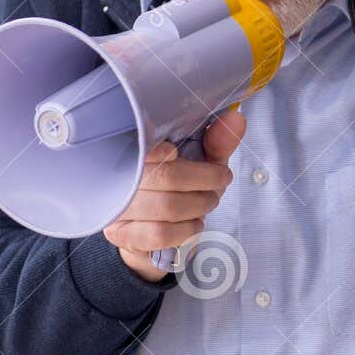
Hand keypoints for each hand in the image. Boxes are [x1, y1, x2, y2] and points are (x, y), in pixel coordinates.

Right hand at [104, 108, 246, 282]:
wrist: (155, 227)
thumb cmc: (178, 187)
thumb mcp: (201, 160)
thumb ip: (217, 141)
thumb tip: (236, 119)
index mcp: (131, 149)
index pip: (138, 144)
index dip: (157, 149)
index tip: (174, 151)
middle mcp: (119, 177)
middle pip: (164, 176)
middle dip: (203, 180)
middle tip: (219, 181)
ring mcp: (117, 208)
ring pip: (166, 206)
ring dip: (199, 205)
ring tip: (209, 202)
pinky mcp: (123, 235)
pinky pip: (161, 233)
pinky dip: (187, 229)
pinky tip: (194, 223)